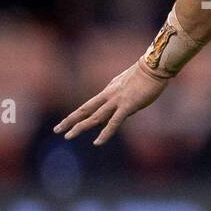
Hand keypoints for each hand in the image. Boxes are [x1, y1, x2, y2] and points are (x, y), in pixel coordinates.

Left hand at [54, 61, 169, 144]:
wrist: (154, 68)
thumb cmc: (147, 76)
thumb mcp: (130, 88)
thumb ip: (122, 101)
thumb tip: (119, 114)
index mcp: (109, 91)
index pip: (89, 106)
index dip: (76, 115)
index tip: (66, 122)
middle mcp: (108, 96)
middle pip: (85, 110)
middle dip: (70, 120)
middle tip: (56, 130)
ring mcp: (117, 101)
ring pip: (94, 116)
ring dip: (79, 127)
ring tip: (67, 136)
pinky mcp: (128, 106)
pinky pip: (114, 122)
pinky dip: (105, 133)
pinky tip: (97, 142)